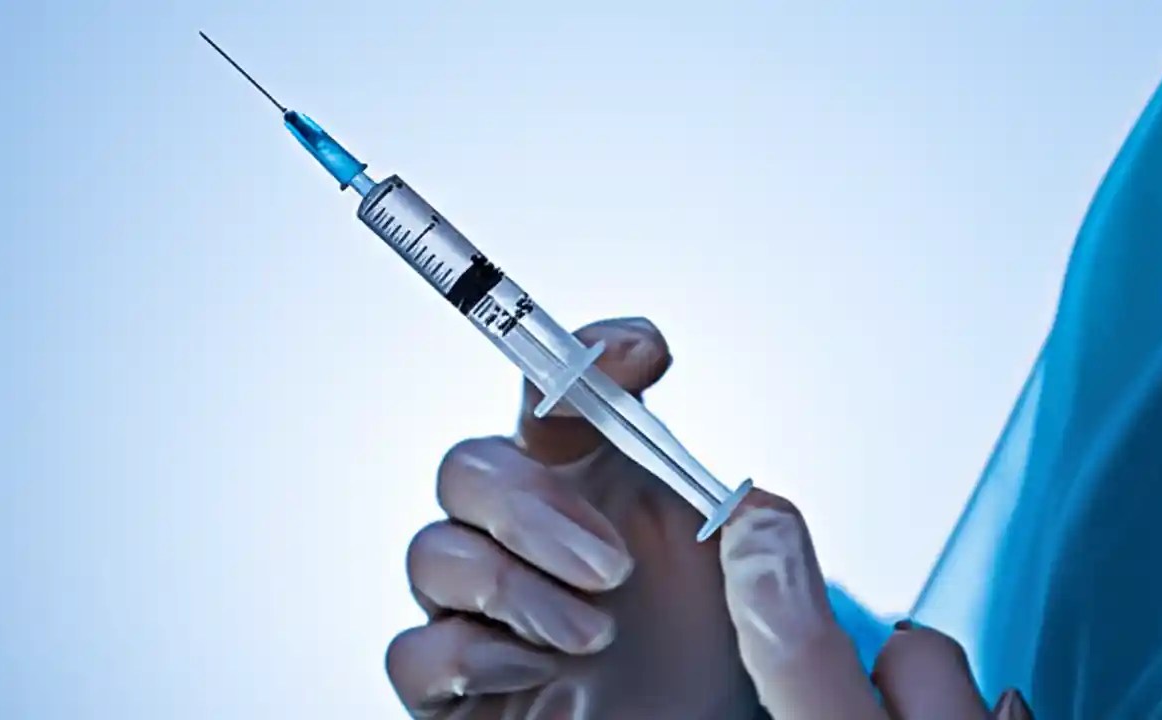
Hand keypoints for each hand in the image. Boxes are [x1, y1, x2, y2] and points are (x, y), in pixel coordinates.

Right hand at [385, 317, 1032, 718]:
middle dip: (531, 505)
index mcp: (584, 485)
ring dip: (514, 588)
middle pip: (468, 467)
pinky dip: (473, 659)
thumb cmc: (708, 652)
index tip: (644, 354)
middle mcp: (519, 536)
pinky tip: (548, 680)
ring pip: (432, 553)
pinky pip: (413, 654)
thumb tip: (748, 496)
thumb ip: (739, 518)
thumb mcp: (740, 573)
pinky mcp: (451, 689)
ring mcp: (477, 609)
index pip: (550, 396)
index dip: (580, 360)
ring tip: (596, 635)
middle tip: (613, 566)